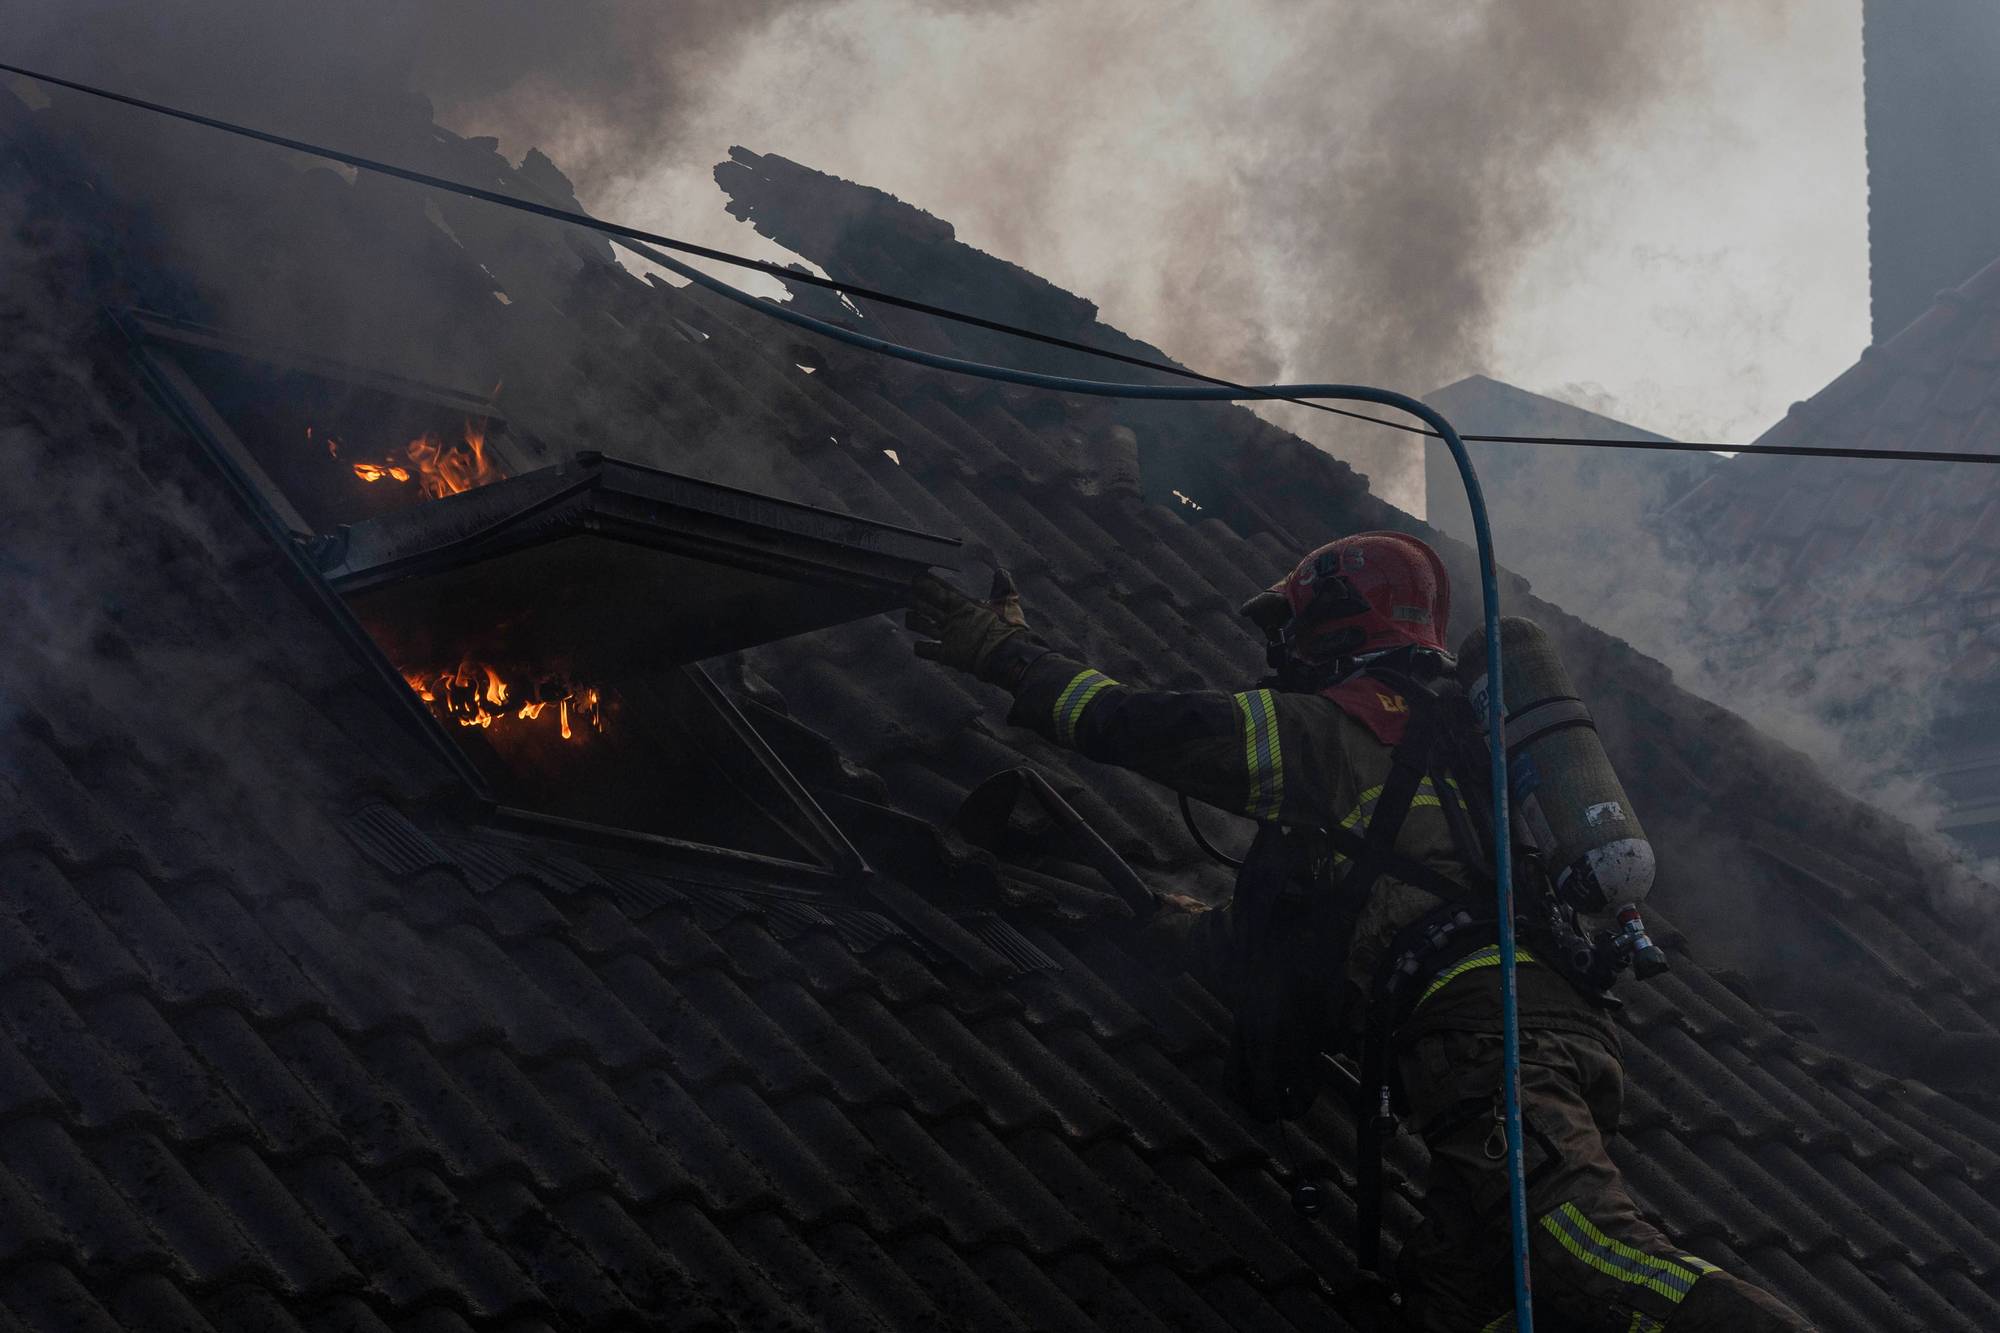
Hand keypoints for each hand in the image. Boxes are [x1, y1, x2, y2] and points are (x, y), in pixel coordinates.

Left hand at [907, 569, 1035, 682]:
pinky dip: (920, 647)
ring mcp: (946, 636)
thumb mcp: (1008, 603)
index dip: (926, 584)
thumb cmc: (1008, 628)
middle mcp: (951, 618)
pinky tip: (918, 645)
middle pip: (923, 604)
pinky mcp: (946, 654)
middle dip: (915, 598)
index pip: (939, 590)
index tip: (917, 578)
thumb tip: (1002, 572)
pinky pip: (924, 649)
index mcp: (963, 605)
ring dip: (913, 619)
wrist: (1007, 654)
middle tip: (910, 594)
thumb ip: (1003, 586)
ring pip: (918, 623)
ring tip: (911, 615)